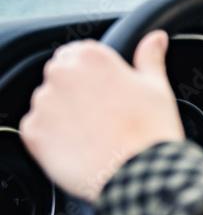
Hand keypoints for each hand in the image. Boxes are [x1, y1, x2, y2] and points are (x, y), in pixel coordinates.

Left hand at [21, 31, 183, 201]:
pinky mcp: (33, 133)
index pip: (79, 53)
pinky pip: (39, 131)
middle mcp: (60, 75)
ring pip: (49, 104)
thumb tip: (155, 38)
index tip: (107, 92)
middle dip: (77, 93)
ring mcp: (43, 104)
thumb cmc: (152, 132)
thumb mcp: (157, 89)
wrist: (140, 176)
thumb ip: (149, 58)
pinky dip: (55, 140)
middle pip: (61, 77)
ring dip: (65, 115)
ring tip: (95, 136)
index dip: (95, 75)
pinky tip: (82, 148)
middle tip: (104, 116)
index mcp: (90, 57)